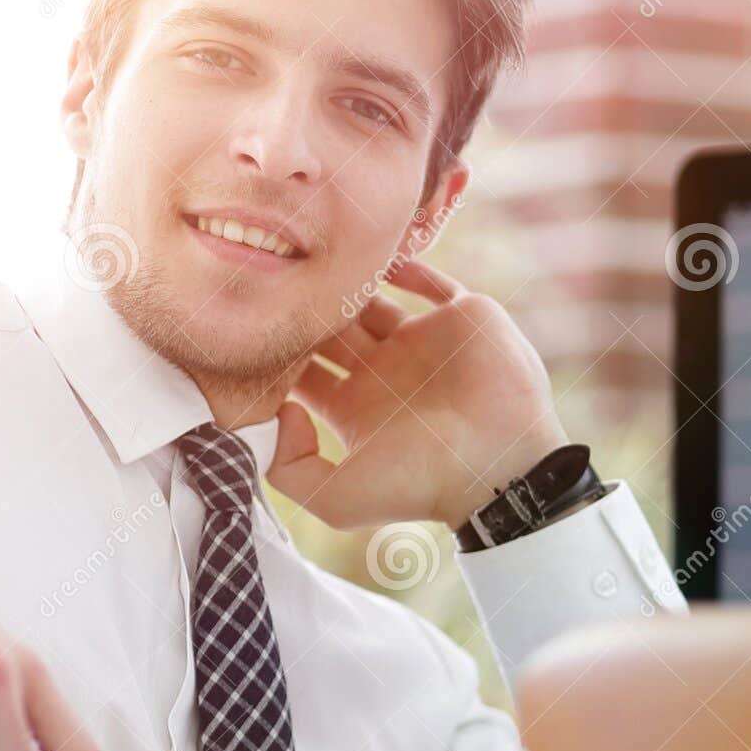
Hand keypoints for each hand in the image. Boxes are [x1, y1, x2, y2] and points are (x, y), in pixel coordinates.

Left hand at [268, 259, 568, 529]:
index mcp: (356, 409)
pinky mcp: (461, 319)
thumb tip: (277, 410)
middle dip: (307, 311)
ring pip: (375, 299)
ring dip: (349, 283)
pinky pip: (430, 280)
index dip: (278, 351)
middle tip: (279, 283)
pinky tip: (377, 252)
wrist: (499, 466)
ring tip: (321, 260)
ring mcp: (423, 343)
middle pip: (332, 328)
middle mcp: (386, 372)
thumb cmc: (423, 486)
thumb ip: (287, 467)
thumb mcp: (337, 499)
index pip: (304, 369)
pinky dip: (405, 264)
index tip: (251, 331)